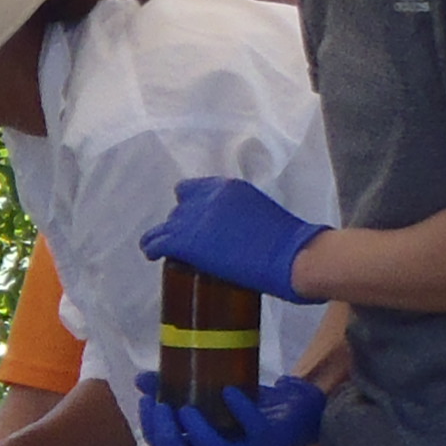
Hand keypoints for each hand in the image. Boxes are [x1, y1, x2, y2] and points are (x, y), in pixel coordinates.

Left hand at [139, 176, 330, 302]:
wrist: (292, 257)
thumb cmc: (292, 245)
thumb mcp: (264, 216)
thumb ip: (246, 217)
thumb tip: (246, 234)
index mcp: (229, 187)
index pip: (197, 189)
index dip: (194, 206)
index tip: (198, 222)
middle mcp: (208, 196)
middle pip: (181, 208)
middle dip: (184, 224)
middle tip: (191, 242)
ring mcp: (194, 218)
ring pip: (167, 225)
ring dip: (166, 236)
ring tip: (162, 248)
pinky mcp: (185, 240)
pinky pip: (156, 241)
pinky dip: (152, 247)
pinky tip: (152, 254)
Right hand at [139, 373, 328, 445]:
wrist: (297, 411)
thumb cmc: (249, 407)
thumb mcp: (209, 395)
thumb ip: (177, 389)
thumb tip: (140, 378)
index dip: (150, 431)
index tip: (146, 401)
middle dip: (166, 435)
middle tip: (161, 406)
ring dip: (196, 432)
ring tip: (186, 407)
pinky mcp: (267, 437)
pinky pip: (251, 429)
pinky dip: (239, 409)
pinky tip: (229, 391)